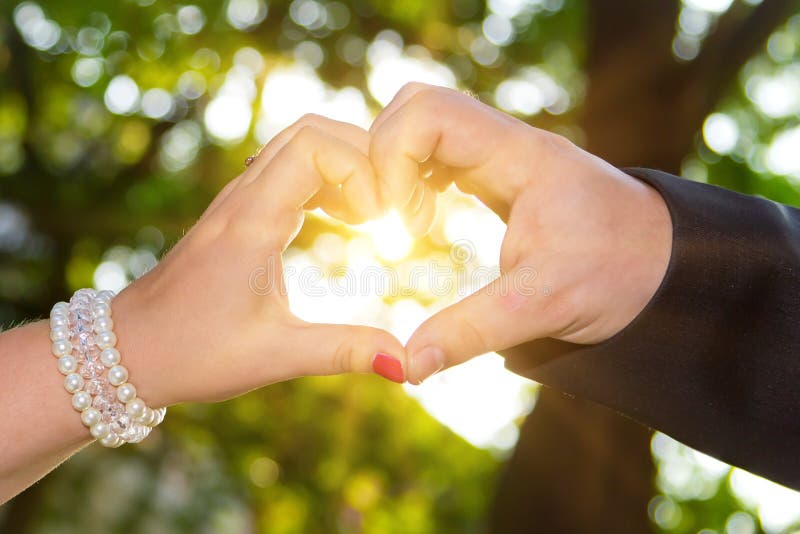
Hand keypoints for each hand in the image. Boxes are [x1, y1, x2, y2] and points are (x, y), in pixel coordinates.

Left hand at [113, 115, 406, 406]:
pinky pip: (288, 167)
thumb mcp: (275, 357)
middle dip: (362, 155)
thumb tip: (405, 365)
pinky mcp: (239, 211)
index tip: (379, 217)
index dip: (360, 168)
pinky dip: (326, 177)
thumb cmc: (192, 353)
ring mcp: (238, 199)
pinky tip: (343, 218)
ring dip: (344, 164)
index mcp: (250, 223)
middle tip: (386, 208)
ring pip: (298, 142)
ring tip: (371, 213)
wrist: (129, 348)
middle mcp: (242, 198)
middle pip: (311, 129)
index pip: (315, 146)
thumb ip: (343, 353)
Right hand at [370, 83, 671, 383]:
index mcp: (518, 156)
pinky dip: (415, 177)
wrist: (667, 267)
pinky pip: (440, 151)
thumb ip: (471, 332)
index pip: (429, 113)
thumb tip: (407, 366)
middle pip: (417, 104)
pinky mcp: (500, 174)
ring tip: (408, 221)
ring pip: (425, 123)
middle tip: (392, 213)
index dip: (392, 156)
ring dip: (398, 165)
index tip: (399, 216)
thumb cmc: (622, 273)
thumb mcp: (544, 305)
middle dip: (384, 154)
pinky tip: (423, 220)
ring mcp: (502, 154)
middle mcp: (506, 143)